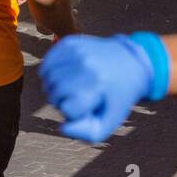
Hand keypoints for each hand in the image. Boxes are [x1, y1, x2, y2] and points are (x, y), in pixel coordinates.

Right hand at [40, 34, 154, 142]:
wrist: (129, 62)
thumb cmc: (117, 96)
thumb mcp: (111, 120)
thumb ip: (88, 134)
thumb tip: (62, 128)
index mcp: (97, 83)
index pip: (67, 109)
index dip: (75, 114)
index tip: (89, 108)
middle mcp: (86, 64)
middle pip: (54, 93)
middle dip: (62, 102)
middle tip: (77, 99)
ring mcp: (76, 50)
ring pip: (47, 78)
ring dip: (54, 88)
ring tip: (70, 89)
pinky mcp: (69, 42)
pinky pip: (47, 64)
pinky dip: (50, 73)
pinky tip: (64, 77)